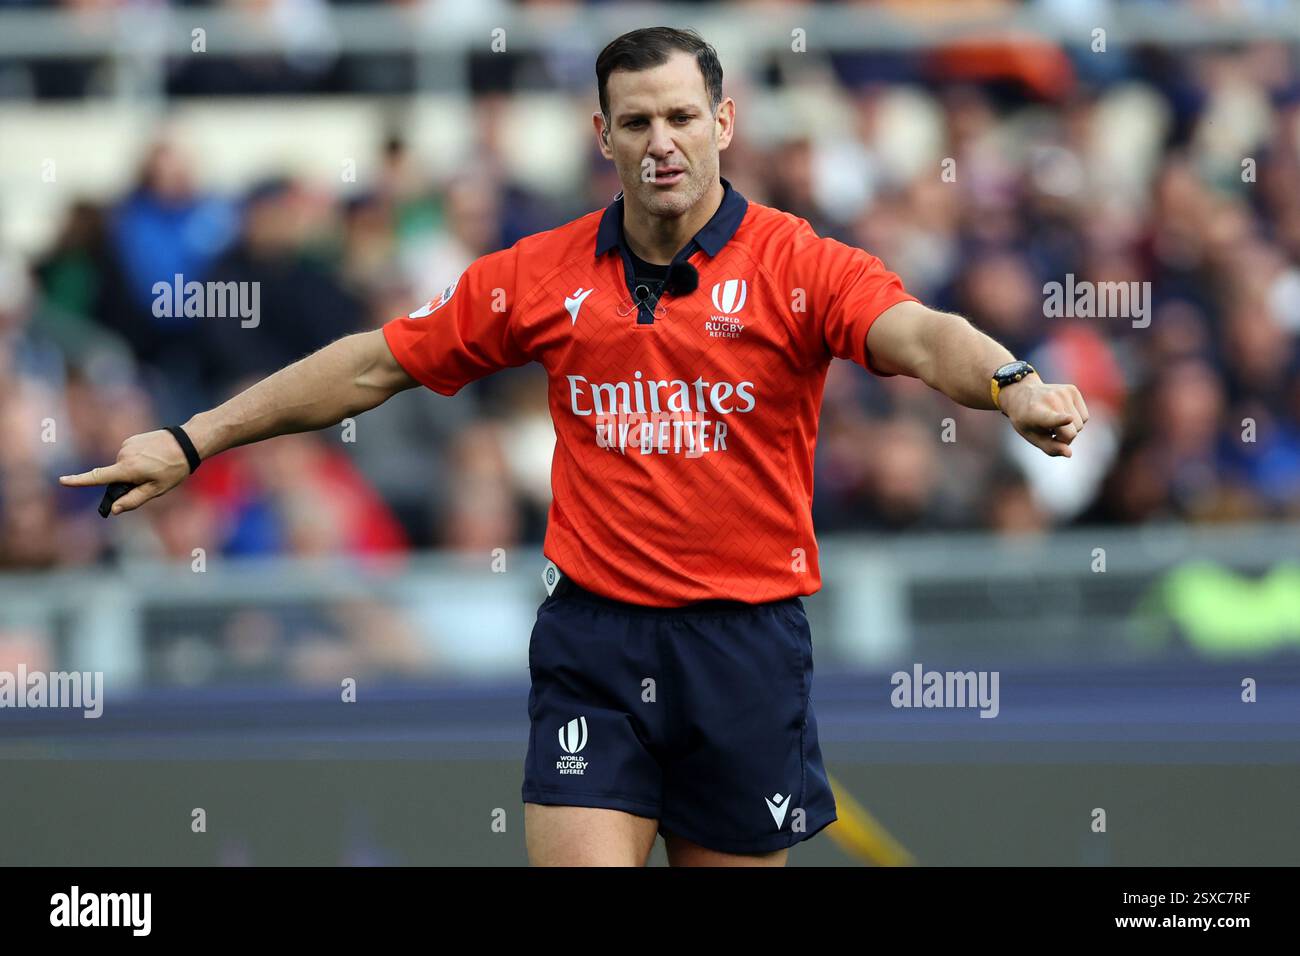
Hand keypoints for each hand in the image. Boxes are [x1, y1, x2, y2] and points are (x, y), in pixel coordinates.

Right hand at [59, 429, 192, 514]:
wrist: (186, 442)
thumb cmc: (174, 468)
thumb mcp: (157, 489)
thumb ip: (134, 499)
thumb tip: (115, 510)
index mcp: (127, 469)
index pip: (98, 477)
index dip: (79, 480)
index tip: (63, 481)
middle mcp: (123, 455)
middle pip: (116, 475)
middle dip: (127, 481)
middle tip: (151, 479)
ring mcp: (126, 445)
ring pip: (123, 465)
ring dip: (134, 470)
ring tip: (156, 466)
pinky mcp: (131, 439)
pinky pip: (128, 455)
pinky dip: (136, 460)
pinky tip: (153, 457)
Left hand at [998, 377, 1088, 457]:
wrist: (1022, 394)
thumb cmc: (1027, 420)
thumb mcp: (1033, 437)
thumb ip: (1051, 448)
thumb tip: (1069, 454)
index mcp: (1036, 413)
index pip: (1052, 418)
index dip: (1061, 420)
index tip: (1068, 418)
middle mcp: (1051, 399)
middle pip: (1072, 432)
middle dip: (1065, 438)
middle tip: (1050, 432)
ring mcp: (1063, 392)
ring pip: (1081, 424)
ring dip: (1072, 429)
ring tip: (1055, 422)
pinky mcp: (1073, 390)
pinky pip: (1085, 416)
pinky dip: (1077, 420)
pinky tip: (1063, 414)